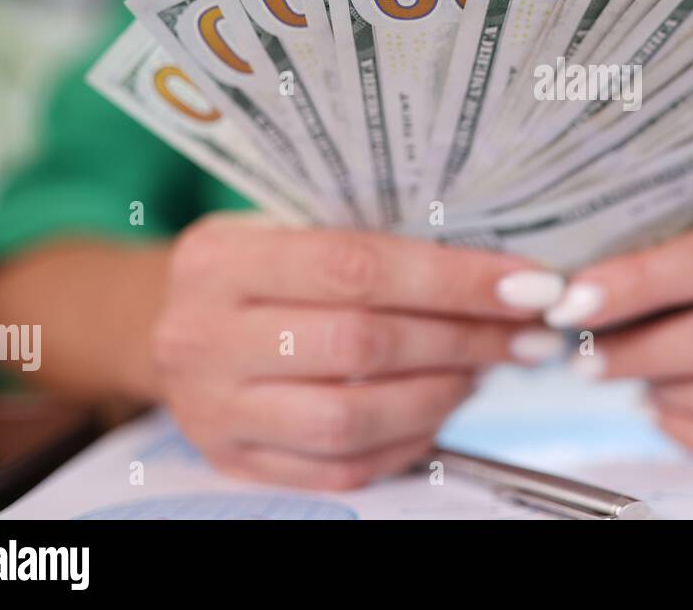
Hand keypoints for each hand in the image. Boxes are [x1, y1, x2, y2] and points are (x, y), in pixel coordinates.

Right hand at [154, 213, 566, 488]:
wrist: (163, 322)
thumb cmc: (257, 263)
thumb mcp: (288, 224)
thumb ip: (372, 239)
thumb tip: (498, 268)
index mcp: (220, 257)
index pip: (357, 267)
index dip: (454, 280)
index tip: (528, 286)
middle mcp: (203, 334)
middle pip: (361, 345)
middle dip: (464, 339)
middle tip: (528, 333)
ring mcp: (212, 408)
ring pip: (351, 417)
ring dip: (440, 394)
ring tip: (483, 369)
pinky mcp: (232, 461)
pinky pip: (339, 468)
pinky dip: (407, 441)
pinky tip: (441, 408)